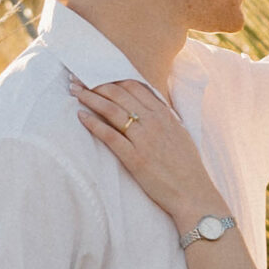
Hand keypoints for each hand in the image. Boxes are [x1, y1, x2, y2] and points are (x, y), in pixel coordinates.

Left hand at [70, 76, 221, 227]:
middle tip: (77, 80)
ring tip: (75, 92)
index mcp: (164, 114)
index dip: (112, 79)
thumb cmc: (187, 167)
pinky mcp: (135, 158)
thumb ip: (163, 118)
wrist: (193, 193)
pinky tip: (81, 116)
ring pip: (112, 110)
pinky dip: (93, 124)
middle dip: (95, 84)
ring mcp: (144, 139)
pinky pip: (110, 136)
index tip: (96, 75)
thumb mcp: (179, 134)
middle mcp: (154, 122)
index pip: (134, 86)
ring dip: (90, 98)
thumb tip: (149, 107)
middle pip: (119, 94)